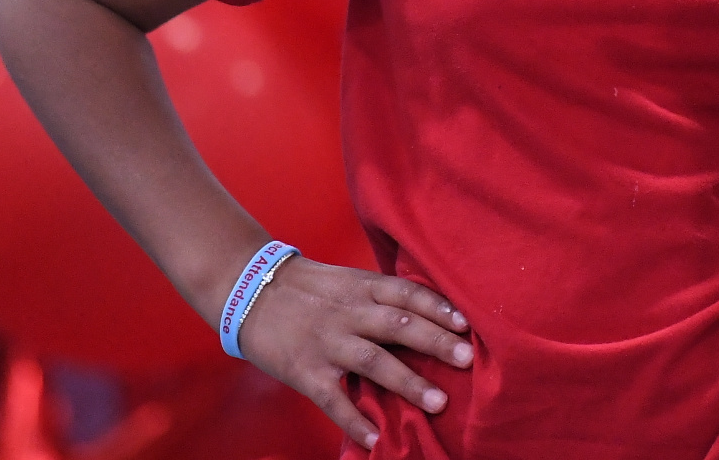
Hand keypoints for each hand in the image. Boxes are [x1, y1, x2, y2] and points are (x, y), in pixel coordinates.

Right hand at [232, 256, 473, 448]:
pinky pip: (333, 400)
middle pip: (398, 326)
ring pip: (373, 361)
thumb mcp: (349, 279)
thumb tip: (429, 313)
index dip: (438, 307)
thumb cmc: (310, 288)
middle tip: (467, 360)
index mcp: (362, 287)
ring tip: (438, 402)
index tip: (466, 324)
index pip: (407, 294)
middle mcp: (349, 313)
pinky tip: (375, 438)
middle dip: (435, 343)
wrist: (252, 292)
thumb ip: (382, 296)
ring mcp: (327, 343)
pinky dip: (354, 420)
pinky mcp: (305, 371)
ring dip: (408, 382)